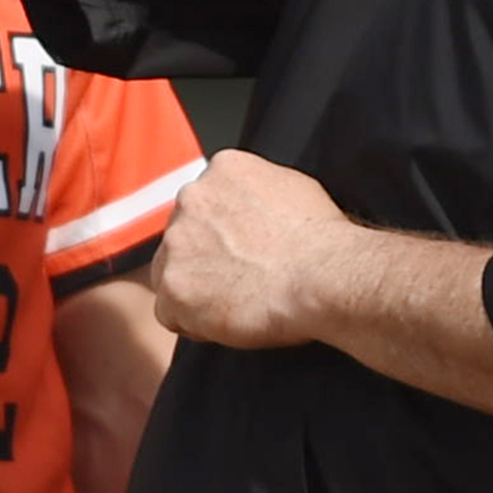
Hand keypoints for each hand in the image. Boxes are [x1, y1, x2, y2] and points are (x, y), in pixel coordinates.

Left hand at [149, 150, 351, 348]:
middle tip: (241, 279)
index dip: (221, 234)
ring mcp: (176, 243)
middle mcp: (191, 199)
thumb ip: (257, 193)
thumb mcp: (294, 189)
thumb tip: (252, 208)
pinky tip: (228, 322)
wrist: (323, 279)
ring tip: (238, 303)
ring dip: (197, 290)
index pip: (205, 204)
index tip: (240, 251)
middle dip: (205, 259)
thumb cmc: (321, 242)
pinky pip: (170, 312)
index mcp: (222, 170)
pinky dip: (194, 323)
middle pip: (184, 236)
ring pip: (171, 273)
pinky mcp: (172, 288)